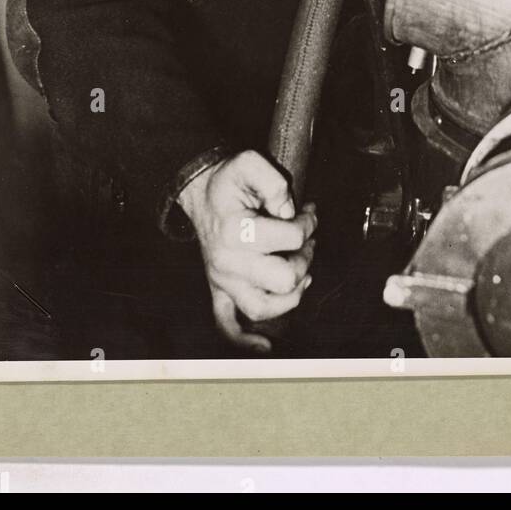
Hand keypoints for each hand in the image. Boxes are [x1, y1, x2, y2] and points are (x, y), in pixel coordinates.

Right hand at [177, 150, 316, 352]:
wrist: (201, 194)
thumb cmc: (228, 182)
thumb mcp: (248, 163)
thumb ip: (273, 181)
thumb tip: (289, 210)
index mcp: (236, 231)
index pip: (291, 237)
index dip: (308, 222)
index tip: (308, 212)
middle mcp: (227, 262)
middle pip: (284, 278)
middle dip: (304, 259)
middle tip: (306, 242)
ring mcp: (222, 280)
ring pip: (263, 308)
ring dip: (290, 295)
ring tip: (301, 274)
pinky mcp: (218, 290)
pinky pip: (226, 324)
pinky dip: (244, 339)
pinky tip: (264, 346)